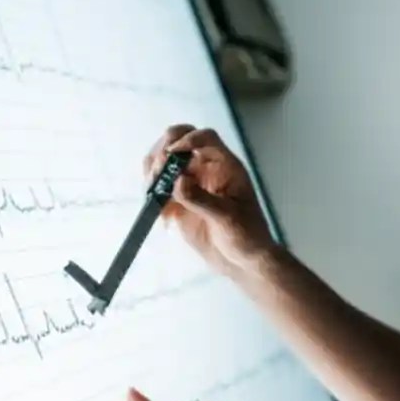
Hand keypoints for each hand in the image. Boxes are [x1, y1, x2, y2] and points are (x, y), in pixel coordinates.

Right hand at [143, 125, 278, 278]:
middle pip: (178, 142)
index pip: (205, 138)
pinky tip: (162, 217)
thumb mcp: (227, 218)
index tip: (173, 154)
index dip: (188, 139)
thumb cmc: (247, 235)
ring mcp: (190, 184)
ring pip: (164, 164)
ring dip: (153, 172)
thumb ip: (202, 199)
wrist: (242, 261)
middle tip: (156, 171)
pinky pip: (159, 190)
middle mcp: (205, 169)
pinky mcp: (178, 202)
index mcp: (224, 166)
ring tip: (153, 191)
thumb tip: (178, 181)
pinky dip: (153, 197)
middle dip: (163, 151)